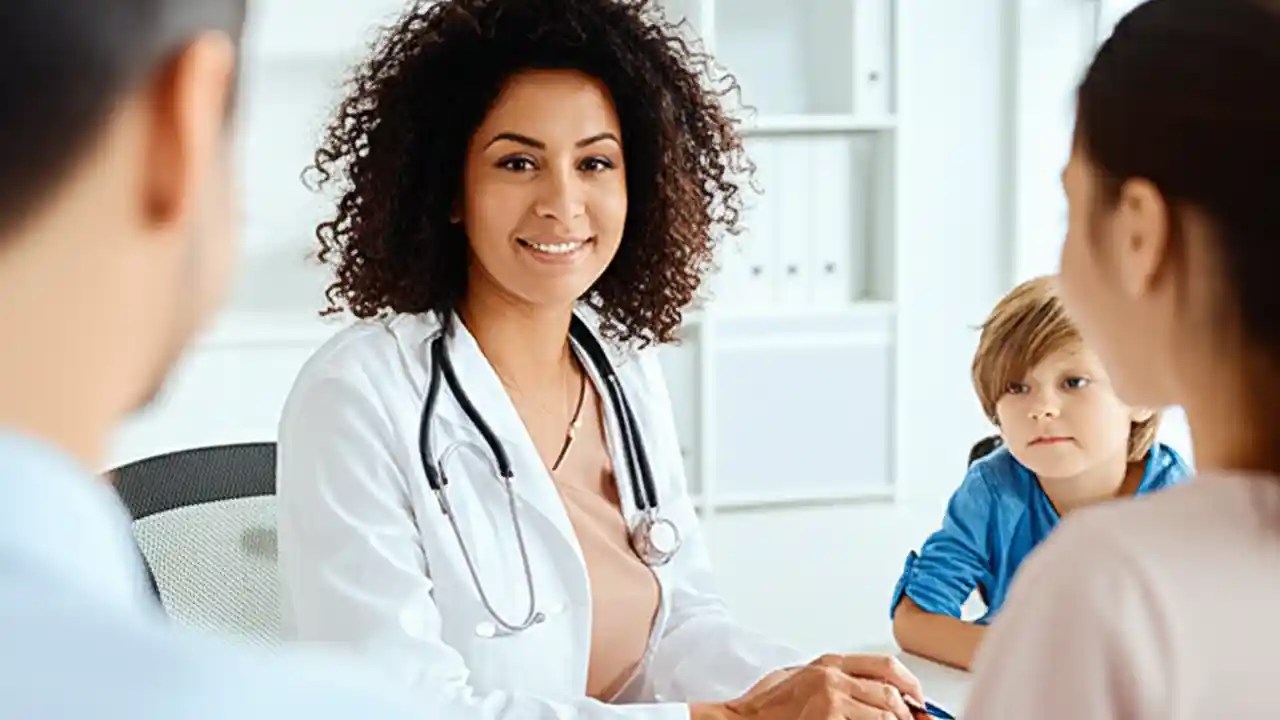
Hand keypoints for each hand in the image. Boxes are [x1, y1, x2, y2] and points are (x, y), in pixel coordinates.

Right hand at [692, 654, 925, 719]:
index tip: (919, 702)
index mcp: (827, 664)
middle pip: (891, 692)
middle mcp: (831, 676)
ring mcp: (830, 697)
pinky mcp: (828, 716)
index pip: (884, 666)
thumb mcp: (799, 681)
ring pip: (887, 715)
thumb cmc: (763, 710)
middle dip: (908, 714)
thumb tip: (872, 696)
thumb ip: (833, 681)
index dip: (910, 685)